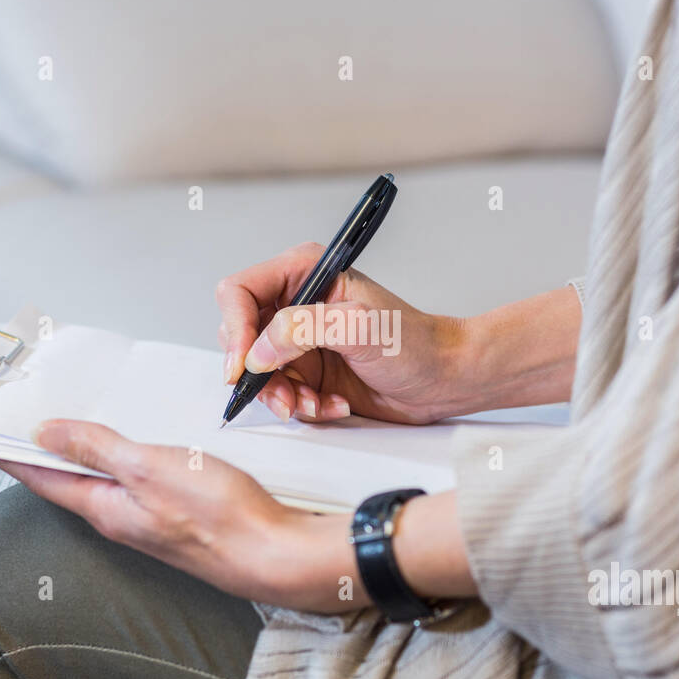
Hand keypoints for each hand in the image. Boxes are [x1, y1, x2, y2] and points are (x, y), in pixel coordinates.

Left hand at [0, 419, 363, 610]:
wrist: (274, 555)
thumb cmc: (219, 517)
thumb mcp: (148, 468)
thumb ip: (97, 449)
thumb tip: (46, 433)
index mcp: (106, 508)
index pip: (44, 479)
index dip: (15, 453)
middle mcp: (122, 519)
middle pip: (71, 482)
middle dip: (48, 451)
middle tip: (27, 419)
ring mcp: (151, 521)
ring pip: (104, 483)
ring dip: (85, 455)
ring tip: (73, 427)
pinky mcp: (179, 517)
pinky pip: (137, 485)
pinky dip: (124, 462)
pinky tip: (136, 449)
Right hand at [215, 242, 466, 424]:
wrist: (443, 379)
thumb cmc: (415, 343)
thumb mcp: (359, 327)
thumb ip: (302, 329)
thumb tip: (258, 351)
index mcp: (304, 273)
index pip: (240, 293)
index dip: (235, 329)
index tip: (244, 366)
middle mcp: (296, 304)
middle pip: (241, 336)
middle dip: (258, 373)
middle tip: (285, 395)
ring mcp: (300, 340)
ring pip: (257, 372)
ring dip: (281, 395)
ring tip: (313, 404)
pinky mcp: (309, 371)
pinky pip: (281, 393)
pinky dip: (301, 406)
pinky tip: (331, 406)